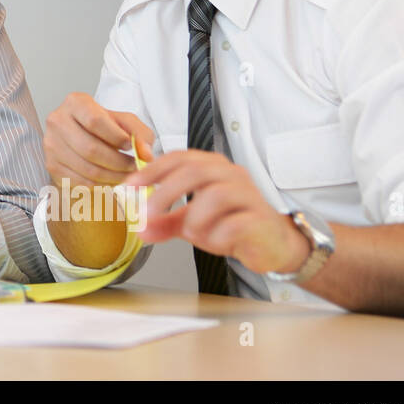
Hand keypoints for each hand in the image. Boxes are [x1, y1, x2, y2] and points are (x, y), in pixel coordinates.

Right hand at [44, 92, 152, 187]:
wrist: (83, 134)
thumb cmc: (103, 127)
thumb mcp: (125, 122)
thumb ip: (140, 133)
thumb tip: (145, 154)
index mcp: (75, 103)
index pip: (95, 121)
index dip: (116, 137)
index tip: (129, 146)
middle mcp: (58, 121)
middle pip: (90, 148)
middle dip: (118, 162)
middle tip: (133, 167)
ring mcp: (51, 144)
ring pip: (86, 168)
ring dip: (112, 176)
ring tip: (125, 174)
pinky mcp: (51, 165)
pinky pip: (79, 181)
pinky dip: (100, 184)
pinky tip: (110, 179)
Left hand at [124, 150, 309, 274]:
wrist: (273, 245)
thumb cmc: (233, 224)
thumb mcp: (191, 221)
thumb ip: (164, 222)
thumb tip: (140, 227)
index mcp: (213, 168)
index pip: (180, 158)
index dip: (152, 170)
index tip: (130, 185)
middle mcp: (232, 175)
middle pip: (195, 170)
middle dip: (166, 192)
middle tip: (148, 213)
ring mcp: (248, 196)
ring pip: (216, 195)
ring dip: (194, 217)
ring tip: (193, 232)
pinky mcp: (260, 220)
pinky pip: (235, 224)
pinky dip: (217, 235)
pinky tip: (216, 241)